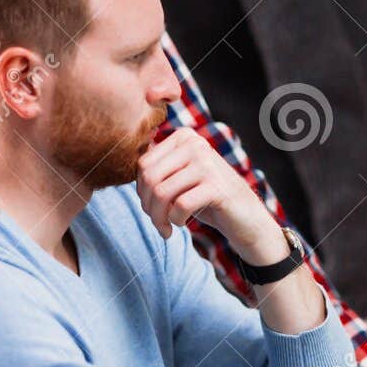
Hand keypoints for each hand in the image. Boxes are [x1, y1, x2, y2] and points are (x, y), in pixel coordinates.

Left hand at [136, 128, 286, 263]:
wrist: (245, 217)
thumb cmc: (207, 199)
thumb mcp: (180, 178)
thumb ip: (158, 169)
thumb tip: (121, 165)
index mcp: (184, 137)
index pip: (143, 164)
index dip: (140, 191)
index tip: (151, 209)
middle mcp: (195, 144)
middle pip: (149, 178)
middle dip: (147, 206)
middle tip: (158, 223)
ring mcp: (206, 163)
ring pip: (161, 192)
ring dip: (159, 217)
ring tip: (166, 228)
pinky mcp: (216, 186)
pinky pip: (179, 206)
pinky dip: (175, 221)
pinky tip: (181, 225)